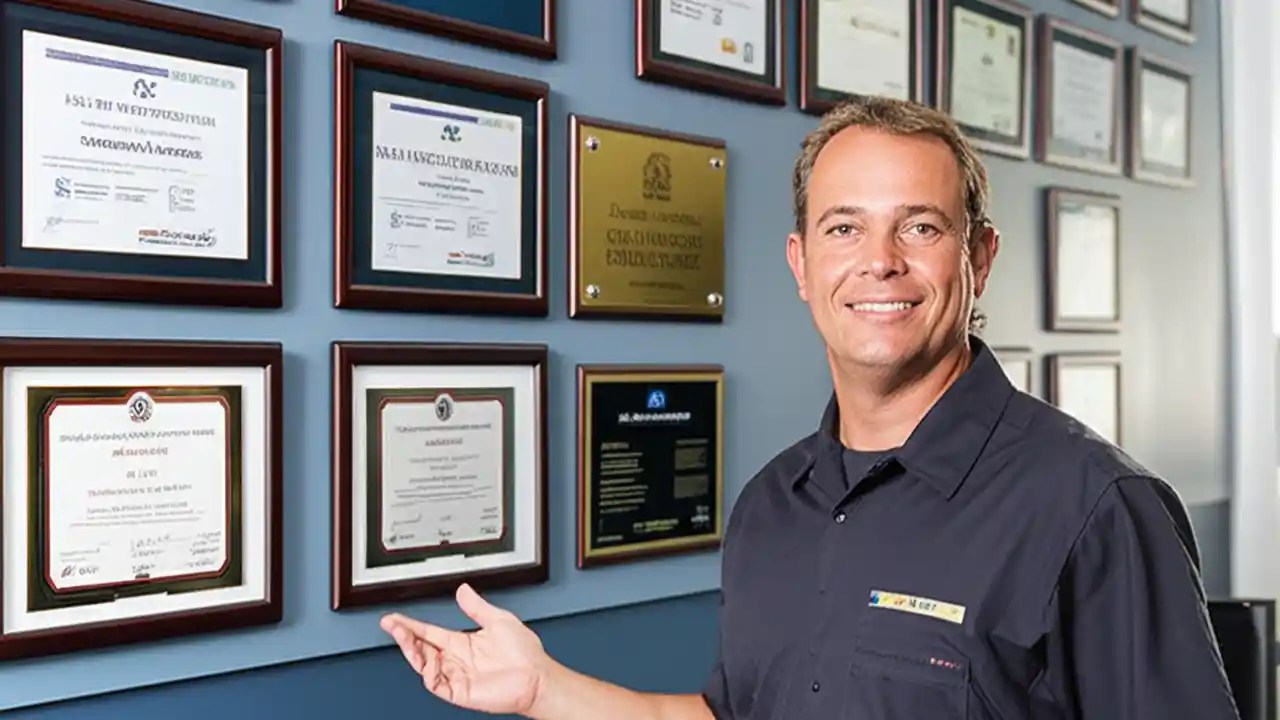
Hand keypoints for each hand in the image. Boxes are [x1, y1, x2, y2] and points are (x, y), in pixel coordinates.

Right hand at [380, 583, 550, 715]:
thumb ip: (477, 607)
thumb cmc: (525, 653)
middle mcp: (455, 659)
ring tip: (407, 637)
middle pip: (420, 648)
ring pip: (423, 665)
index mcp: (461, 642)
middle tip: (393, 624)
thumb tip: (463, 590)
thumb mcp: (498, 620)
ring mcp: (456, 675)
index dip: (410, 625)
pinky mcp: (460, 691)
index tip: (394, 618)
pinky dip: (428, 672)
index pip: (428, 632)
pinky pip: (436, 683)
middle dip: (404, 636)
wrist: (537, 677)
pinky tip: (428, 659)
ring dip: (412, 651)